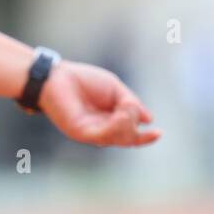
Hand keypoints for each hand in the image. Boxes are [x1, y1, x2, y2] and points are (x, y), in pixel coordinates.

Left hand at [38, 60, 160, 146]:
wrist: (54, 76)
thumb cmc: (82, 80)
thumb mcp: (115, 89)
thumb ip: (131, 103)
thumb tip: (148, 119)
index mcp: (112, 123)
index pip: (132, 136)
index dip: (146, 137)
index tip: (159, 132)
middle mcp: (103, 131)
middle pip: (129, 137)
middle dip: (135, 122)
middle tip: (130, 105)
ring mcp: (92, 134)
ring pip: (120, 138)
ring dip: (127, 122)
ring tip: (125, 106)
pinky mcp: (81, 133)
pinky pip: (105, 135)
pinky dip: (116, 126)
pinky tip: (120, 114)